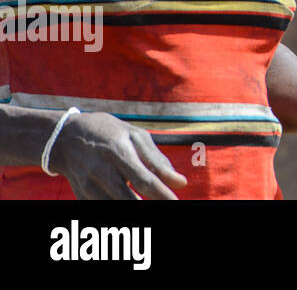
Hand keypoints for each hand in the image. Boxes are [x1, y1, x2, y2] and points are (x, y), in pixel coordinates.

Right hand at [49, 111, 186, 199]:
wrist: (64, 137)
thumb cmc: (110, 133)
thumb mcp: (136, 136)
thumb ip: (158, 161)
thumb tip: (181, 183)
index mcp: (118, 152)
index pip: (144, 180)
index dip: (162, 195)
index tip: (176, 203)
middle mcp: (101, 171)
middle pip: (128, 200)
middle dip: (148, 208)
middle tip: (168, 208)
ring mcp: (88, 186)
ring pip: (114, 208)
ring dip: (133, 212)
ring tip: (150, 209)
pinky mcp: (82, 196)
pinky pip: (104, 209)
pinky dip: (118, 210)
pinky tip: (131, 206)